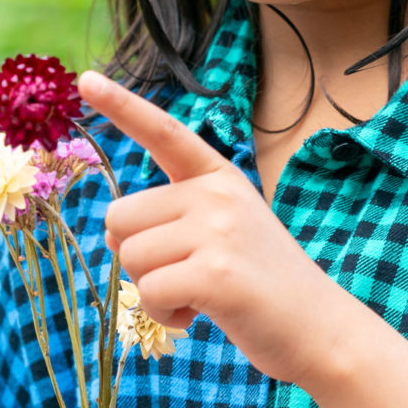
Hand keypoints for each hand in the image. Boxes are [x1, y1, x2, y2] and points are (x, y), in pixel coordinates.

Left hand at [78, 71, 352, 385]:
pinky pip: (148, 292)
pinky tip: (199, 315)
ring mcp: (218, 231)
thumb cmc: (262, 285)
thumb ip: (177, 218)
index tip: (87, 79)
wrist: (320, 328)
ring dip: (152, 291)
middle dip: (136, 256)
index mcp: (219, 178)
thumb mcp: (226, 230)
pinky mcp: (215, 273)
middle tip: (184, 273)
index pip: (165, 132)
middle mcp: (217, 194)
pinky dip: (165, 314)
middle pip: (120, 217)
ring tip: (200, 296)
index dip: (123, 106)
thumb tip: (112, 233)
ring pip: (130, 257)